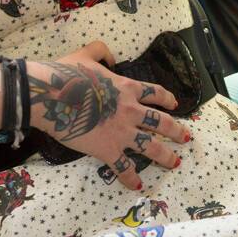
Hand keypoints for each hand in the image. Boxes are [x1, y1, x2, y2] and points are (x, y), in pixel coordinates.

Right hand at [26, 41, 189, 190]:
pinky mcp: (108, 149)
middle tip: (186, 137)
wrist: (51, 95)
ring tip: (175, 162)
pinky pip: (123, 166)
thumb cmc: (67, 74)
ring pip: (151, 145)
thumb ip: (100, 51)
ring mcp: (122, 131)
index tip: (175, 104)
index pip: (155, 93)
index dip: (167, 99)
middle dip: (176, 130)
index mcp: (127, 87)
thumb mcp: (86, 54)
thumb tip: (109, 56)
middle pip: (161, 122)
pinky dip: (131, 177)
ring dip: (165, 155)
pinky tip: (136, 185)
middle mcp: (130, 110)